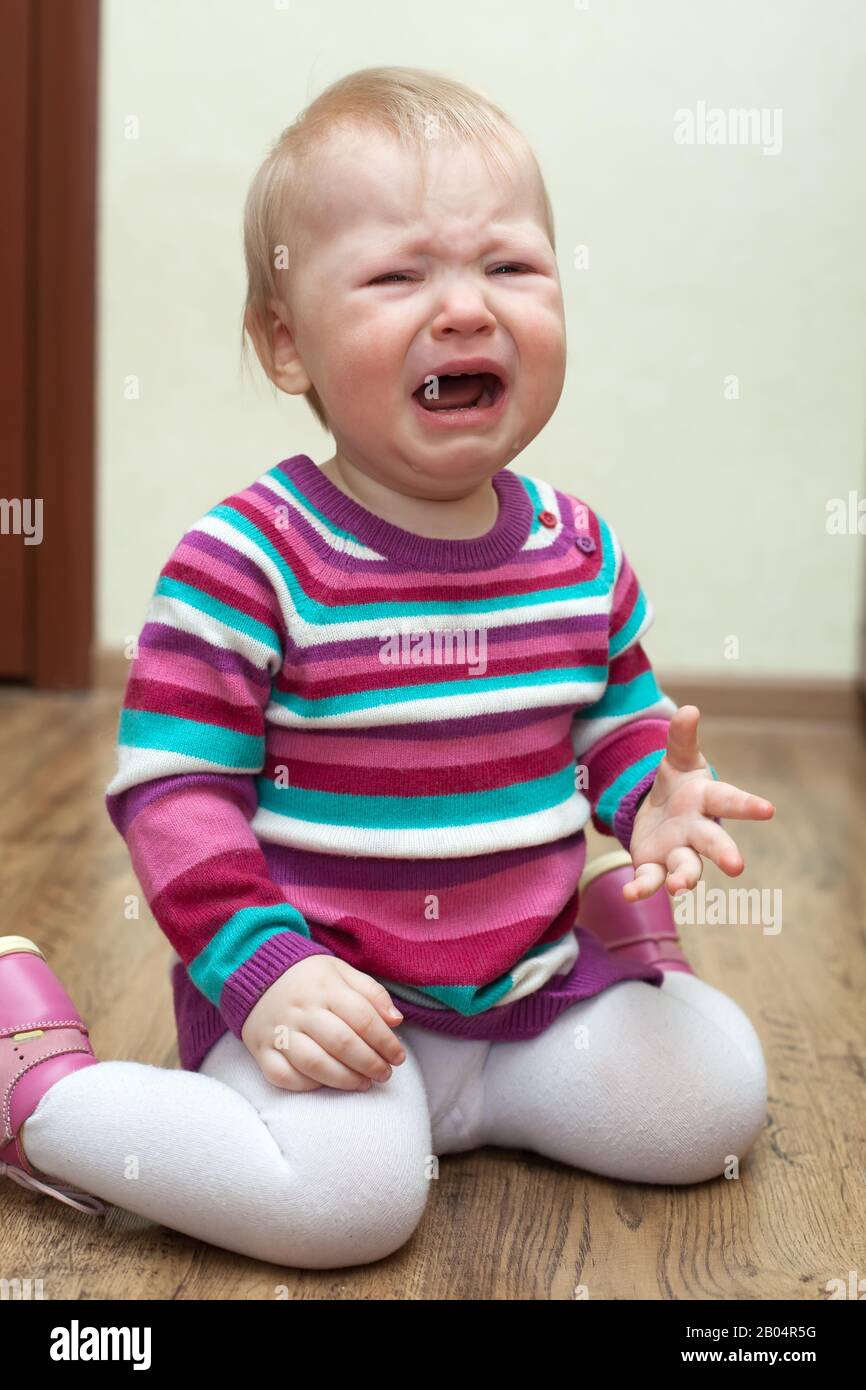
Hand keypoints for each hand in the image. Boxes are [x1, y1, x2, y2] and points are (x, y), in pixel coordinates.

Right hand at [241, 955, 406, 1091]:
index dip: (385, 1041)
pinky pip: (282, 1076)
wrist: (255, 972)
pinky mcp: (261, 1049)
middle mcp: (301, 1009)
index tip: (398, 1056)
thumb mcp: (342, 972)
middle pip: (342, 1043)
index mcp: (325, 987)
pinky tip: (325, 1084)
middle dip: (370, 1064)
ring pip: (314, 1063)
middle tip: (384, 1074)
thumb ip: (372, 993)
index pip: (362, 1017)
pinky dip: (305, 1085)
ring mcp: (279, 1031)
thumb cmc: (308, 977)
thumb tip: (396, 1021)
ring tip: (363, 1083)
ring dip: (344, 1079)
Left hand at [623, 705, 774, 900]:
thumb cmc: (679, 784)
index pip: (729, 801)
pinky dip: (641, 888)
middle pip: (712, 842)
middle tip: (736, 867)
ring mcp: (678, 852)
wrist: (658, 813)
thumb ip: (682, 738)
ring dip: (685, 878)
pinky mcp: (655, 866)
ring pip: (686, 867)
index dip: (747, 805)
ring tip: (681, 887)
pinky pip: (650, 879)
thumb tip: (689, 710)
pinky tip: (629, 894)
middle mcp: (697, 831)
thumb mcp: (678, 759)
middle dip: (724, 853)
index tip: (768, 810)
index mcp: (707, 800)